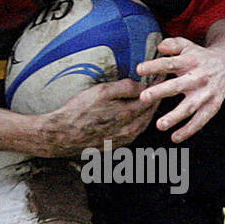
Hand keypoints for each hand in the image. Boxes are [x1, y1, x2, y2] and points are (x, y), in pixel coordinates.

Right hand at [40, 80, 158, 156]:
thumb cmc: (79, 110)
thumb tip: (142, 86)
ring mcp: (123, 141)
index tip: (161, 77)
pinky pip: (133, 133)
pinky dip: (137, 123)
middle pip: (149, 113)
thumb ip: (125, 87)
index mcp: (129, 115)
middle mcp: (130, 131)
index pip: (151, 99)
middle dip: (155, 100)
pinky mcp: (115, 146)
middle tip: (158, 88)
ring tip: (146, 101)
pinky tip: (132, 116)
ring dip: (146, 112)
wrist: (62, 134)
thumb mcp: (102, 91)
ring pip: (142, 124)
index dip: (157, 87)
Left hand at [136, 36, 224, 141]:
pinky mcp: (213, 106)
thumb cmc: (200, 57)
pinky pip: (201, 120)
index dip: (155, 66)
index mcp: (191, 61)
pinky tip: (174, 138)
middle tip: (144, 98)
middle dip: (161, 91)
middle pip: (178, 85)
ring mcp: (207, 93)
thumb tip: (160, 46)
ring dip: (175, 116)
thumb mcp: (188, 46)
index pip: (170, 63)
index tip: (139, 69)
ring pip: (190, 106)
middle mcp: (199, 77)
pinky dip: (189, 130)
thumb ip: (173, 44)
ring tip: (160, 125)